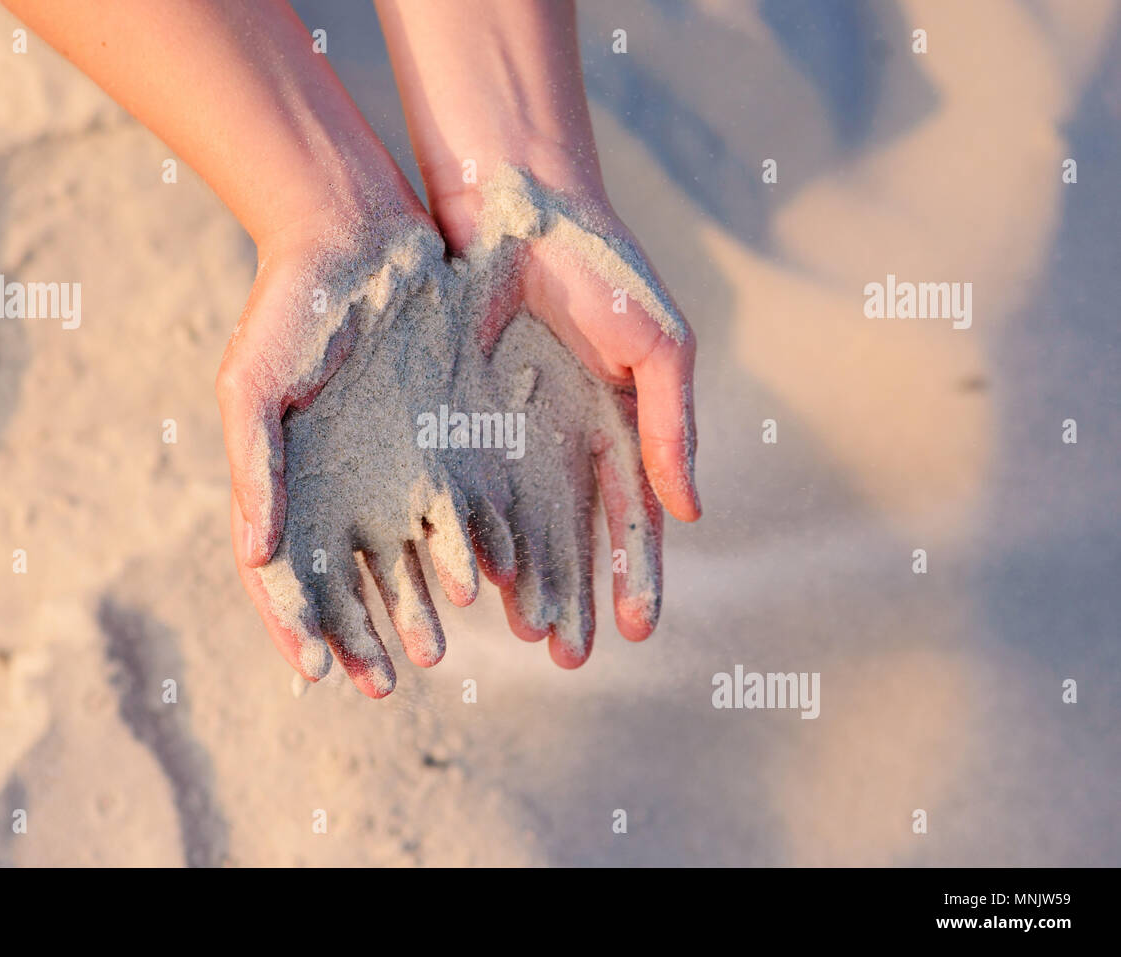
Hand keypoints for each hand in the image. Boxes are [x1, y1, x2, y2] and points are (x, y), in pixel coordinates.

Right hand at [221, 215, 518, 696]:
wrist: (358, 240)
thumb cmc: (288, 310)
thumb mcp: (254, 385)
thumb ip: (255, 466)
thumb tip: (257, 551)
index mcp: (287, 485)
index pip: (286, 574)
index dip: (297, 625)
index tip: (314, 671)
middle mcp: (342, 488)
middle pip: (350, 582)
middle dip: (366, 636)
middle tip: (387, 684)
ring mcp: (396, 469)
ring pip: (407, 558)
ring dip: (418, 609)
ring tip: (437, 651)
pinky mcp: (446, 444)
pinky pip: (460, 510)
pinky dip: (468, 551)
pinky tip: (486, 584)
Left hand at [377, 0, 700, 647]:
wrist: (516, 204)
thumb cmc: (604, 268)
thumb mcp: (660, 344)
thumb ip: (674, 426)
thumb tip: (693, 513)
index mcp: (624, 430)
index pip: (636, 521)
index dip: (640, 574)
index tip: (639, 628)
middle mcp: (570, 445)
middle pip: (577, 540)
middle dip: (578, 599)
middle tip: (571, 659)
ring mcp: (516, 436)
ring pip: (522, 527)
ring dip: (527, 582)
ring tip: (525, 634)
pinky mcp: (463, 419)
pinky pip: (470, 489)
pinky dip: (475, 534)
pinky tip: (472, 577)